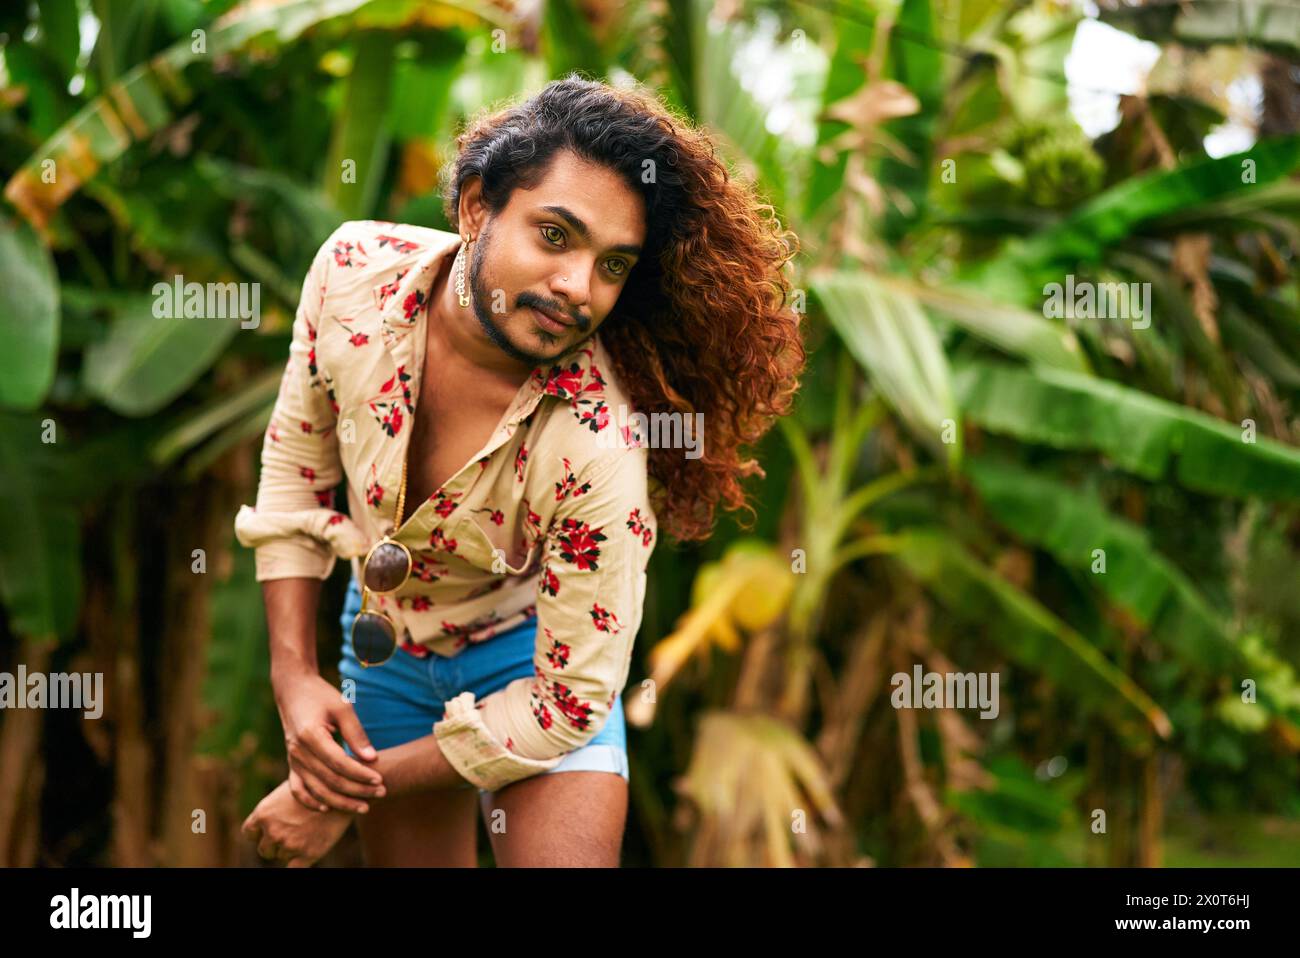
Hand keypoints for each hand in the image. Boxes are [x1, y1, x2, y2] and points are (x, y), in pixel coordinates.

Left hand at [242, 779, 353, 866]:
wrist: (345, 790)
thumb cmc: (319, 785)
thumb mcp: (291, 789)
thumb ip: (277, 807)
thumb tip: (273, 818)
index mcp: (264, 813)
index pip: (249, 832)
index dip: (260, 833)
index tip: (270, 830)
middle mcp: (273, 831)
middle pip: (264, 849)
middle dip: (275, 844)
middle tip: (292, 833)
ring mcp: (289, 844)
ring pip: (281, 857)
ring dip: (291, 850)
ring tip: (307, 833)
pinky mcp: (307, 855)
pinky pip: (293, 870)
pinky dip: (297, 864)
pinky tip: (305, 855)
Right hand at [274, 670, 385, 813]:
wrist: (293, 691)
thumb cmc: (321, 696)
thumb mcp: (342, 708)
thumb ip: (356, 734)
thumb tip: (372, 759)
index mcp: (310, 736)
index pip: (339, 763)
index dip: (360, 774)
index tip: (380, 779)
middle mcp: (298, 751)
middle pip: (330, 780)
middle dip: (357, 790)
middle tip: (381, 793)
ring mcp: (293, 760)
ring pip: (316, 790)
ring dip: (340, 802)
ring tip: (363, 806)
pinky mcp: (292, 764)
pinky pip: (298, 790)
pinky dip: (311, 802)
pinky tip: (328, 809)